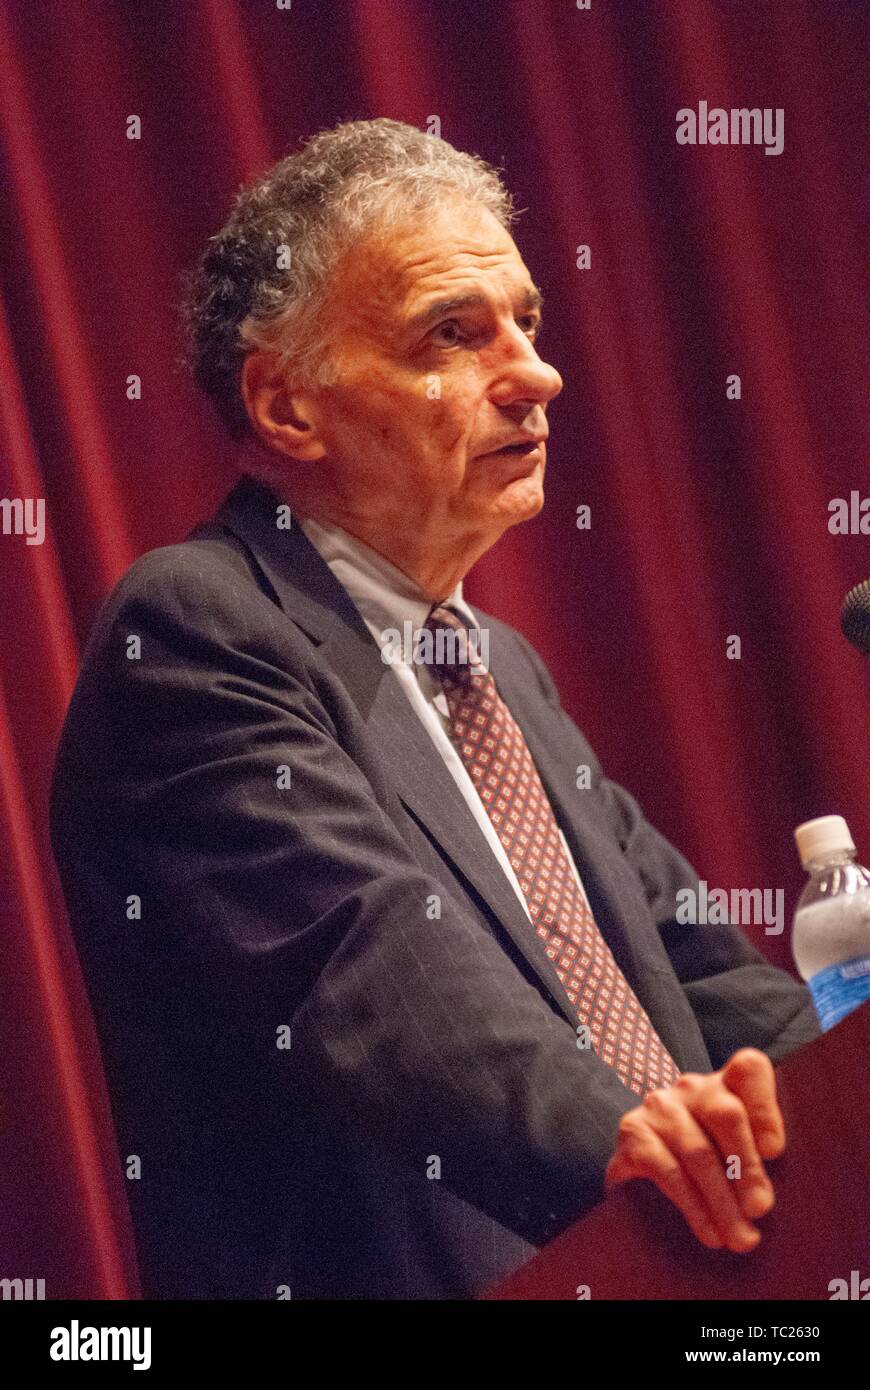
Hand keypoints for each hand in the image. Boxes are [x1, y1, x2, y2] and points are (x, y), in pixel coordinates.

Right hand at [603, 1048, 785, 1251]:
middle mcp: (691, 1087)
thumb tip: (762, 1204)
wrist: (643, 1168)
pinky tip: (709, 1232)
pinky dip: (693, 1207)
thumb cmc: (708, 1163)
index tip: (775, 1151)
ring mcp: (659, 1106)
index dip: (765, 1107)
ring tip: (740, 1237)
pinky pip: (668, 1171)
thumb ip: (757, 1163)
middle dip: (747, 1168)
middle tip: (761, 1209)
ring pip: (698, 1151)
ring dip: (722, 1201)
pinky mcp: (632, 1131)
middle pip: (726, 1114)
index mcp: (726, 1084)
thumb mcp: (737, 1154)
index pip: (750, 1069)